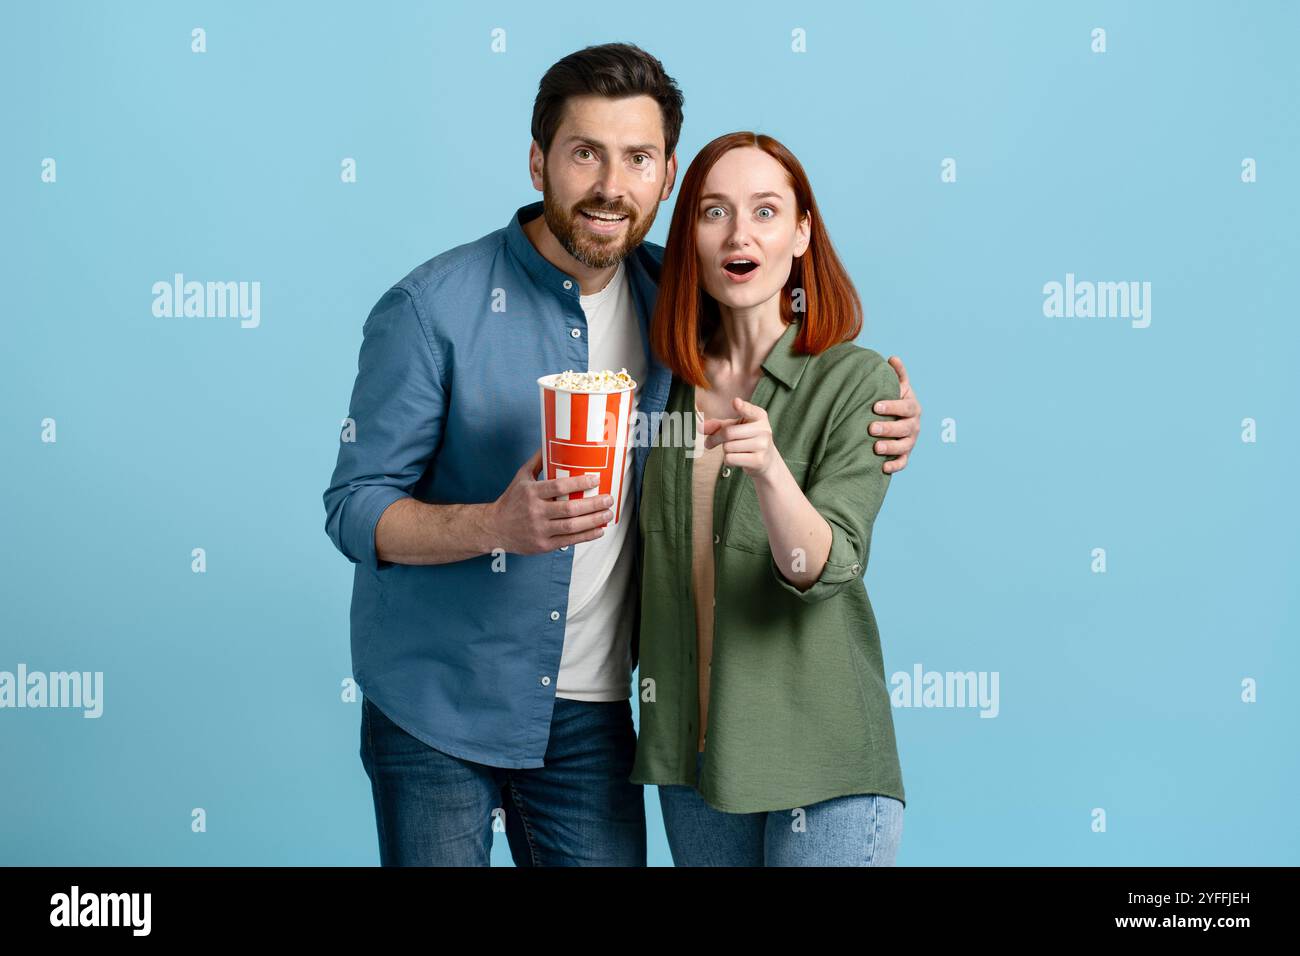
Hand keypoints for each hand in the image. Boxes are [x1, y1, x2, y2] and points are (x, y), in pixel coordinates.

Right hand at [486, 449, 613, 553]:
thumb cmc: (511, 501)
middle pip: (569, 508)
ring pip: (572, 526)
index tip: (596, 479)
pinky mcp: (543, 545)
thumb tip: (551, 443)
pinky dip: (586, 536)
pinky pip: (569, 541)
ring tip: (608, 514)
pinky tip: (599, 530)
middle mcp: (535, 511)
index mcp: (531, 492)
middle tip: (608, 499)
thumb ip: (537, 461)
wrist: (494, 528)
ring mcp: (540, 530)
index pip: (559, 486)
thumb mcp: (521, 477)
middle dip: (593, 504)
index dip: (580, 483)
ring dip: (594, 520)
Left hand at [701, 396, 779, 479]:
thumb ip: (718, 425)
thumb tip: (700, 427)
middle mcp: (764, 429)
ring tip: (735, 450)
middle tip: (711, 442)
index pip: (749, 410)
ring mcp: (763, 445)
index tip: (735, 402)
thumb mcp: (735, 428)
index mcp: (759, 416)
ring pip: (728, 447)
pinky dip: (728, 460)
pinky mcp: (759, 460)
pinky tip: (738, 459)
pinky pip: (731, 459)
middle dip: (716, 438)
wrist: (766, 460)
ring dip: (725, 450)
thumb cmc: (747, 440)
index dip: (742, 407)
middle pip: (728, 432)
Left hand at [871, 355, 921, 473]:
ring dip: (891, 448)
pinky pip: (902, 463)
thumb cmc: (894, 400)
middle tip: (871, 428)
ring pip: (904, 447)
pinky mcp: (904, 455)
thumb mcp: (897, 386)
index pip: (905, 407)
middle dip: (888, 428)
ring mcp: (910, 441)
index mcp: (912, 407)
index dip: (892, 406)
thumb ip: (897, 374)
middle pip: (904, 428)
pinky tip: (882, 467)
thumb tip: (892, 358)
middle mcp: (913, 425)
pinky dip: (894, 466)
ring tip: (876, 448)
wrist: (898, 419)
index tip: (875, 406)